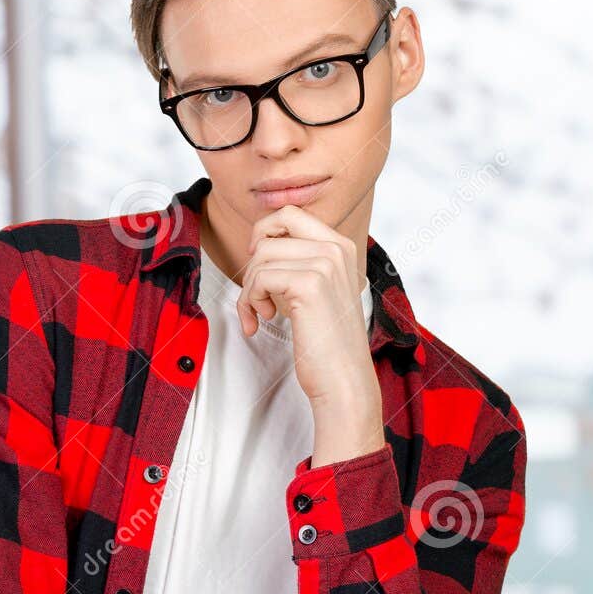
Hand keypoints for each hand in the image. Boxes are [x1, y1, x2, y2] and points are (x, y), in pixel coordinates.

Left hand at [235, 205, 382, 463]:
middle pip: (271, 231)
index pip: (290, 213)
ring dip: (249, 289)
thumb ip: (301, 261)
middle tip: (256, 292)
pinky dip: (249, 302)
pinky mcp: (309, 284)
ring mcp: (325, 264)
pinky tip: (261, 322)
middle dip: (252, 262)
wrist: (343, 380)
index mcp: (341, 246)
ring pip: (261, 256)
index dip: (263, 235)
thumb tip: (260, 240)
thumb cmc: (326, 341)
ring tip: (259, 314)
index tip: (260, 267)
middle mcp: (337, 248)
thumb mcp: (319, 290)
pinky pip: (259, 278)